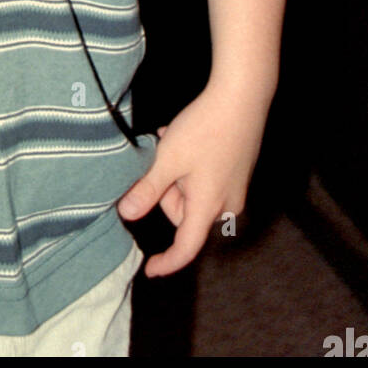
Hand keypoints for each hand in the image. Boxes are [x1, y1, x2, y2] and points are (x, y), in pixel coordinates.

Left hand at [115, 82, 271, 276]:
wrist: (241, 98)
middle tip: (161, 157)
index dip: (167, 261)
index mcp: (209, 206)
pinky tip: (183, 138)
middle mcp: (227, 204)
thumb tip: (126, 214)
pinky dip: (188, 165)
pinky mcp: (237, 172)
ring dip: (175, 173)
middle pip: (184, 213)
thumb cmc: (205, 129)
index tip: (149, 269)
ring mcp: (234, 188)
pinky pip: (204, 179)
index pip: (187, 247)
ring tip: (171, 141)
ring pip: (191, 193)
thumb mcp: (169, 159)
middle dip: (167, 189)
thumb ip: (146, 189)